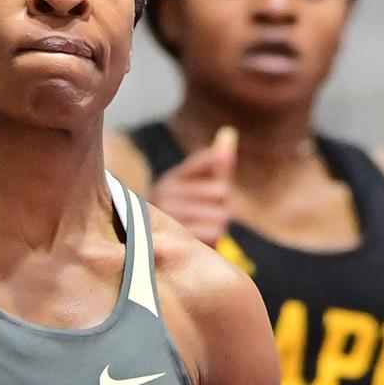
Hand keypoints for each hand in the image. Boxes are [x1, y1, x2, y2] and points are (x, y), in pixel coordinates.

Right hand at [148, 126, 236, 244]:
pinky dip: (212, 239)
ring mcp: (167, 217)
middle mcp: (164, 194)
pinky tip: (199, 241)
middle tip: (205, 216)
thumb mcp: (197, 186)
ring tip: (200, 230)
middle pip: (221, 191)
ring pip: (220, 214)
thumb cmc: (185, 216)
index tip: (213, 189)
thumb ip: (216, 162)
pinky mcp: (177, 240)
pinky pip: (214, 232)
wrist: (154, 252)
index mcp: (170, 178)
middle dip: (221, 206)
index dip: (218, 176)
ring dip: (217, 224)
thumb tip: (228, 132)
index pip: (209, 162)